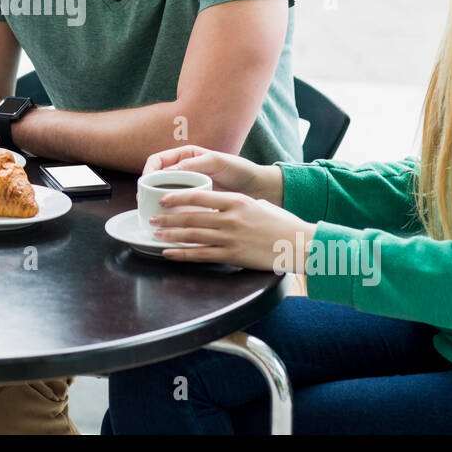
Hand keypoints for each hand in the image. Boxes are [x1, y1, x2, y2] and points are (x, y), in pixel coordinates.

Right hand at [143, 145, 282, 204]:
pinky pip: (177, 206)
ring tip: (152, 212)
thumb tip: (170, 171)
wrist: (256, 187)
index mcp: (185, 156)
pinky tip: (170, 219)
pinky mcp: (194, 202)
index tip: (145, 181)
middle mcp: (183, 171)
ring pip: (164, 193)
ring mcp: (188, 187)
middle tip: (143, 201)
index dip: (148, 170)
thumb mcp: (216, 162)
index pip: (157, 160)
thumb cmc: (239, 169)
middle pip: (156, 178)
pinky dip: (171, 211)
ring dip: (156, 202)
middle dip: (147, 189)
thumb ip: (194, 164)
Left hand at [148, 188, 315, 270]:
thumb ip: (237, 203)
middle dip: (168, 218)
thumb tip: (220, 203)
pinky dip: (182, 254)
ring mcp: (230, 237)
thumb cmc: (281, 223)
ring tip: (156, 234)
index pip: (199, 196)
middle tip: (152, 219)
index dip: (177, 198)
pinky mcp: (233, 255)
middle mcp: (230, 217)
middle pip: (191, 216)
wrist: (299, 243)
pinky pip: (201, 254)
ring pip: (192, 235)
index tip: (164, 199)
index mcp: (236, 201)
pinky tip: (169, 253)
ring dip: (171, 235)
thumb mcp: (258, 204)